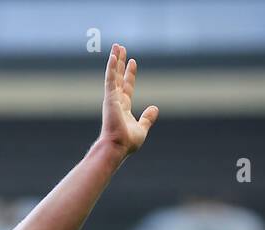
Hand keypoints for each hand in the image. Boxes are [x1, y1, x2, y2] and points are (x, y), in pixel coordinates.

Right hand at [99, 43, 158, 159]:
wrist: (117, 147)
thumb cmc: (127, 143)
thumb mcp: (142, 129)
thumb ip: (148, 118)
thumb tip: (155, 108)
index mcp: (123, 108)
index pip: (127, 87)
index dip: (130, 74)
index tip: (132, 62)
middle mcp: (116, 101)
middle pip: (118, 77)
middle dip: (119, 63)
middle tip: (120, 48)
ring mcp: (111, 99)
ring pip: (113, 75)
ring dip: (115, 60)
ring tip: (116, 46)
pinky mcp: (109, 98)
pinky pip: (110, 79)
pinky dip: (111, 67)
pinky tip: (113, 56)